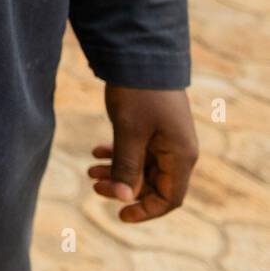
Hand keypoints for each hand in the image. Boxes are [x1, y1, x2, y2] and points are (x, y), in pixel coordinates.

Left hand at [89, 85, 198, 221]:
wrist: (140, 55)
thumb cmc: (139, 94)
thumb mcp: (129, 132)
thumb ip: (127, 166)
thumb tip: (124, 198)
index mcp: (180, 155)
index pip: (170, 198)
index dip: (146, 210)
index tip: (120, 214)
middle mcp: (177, 150)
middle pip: (153, 184)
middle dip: (124, 187)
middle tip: (94, 183)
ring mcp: (165, 138)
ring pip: (142, 167)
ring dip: (117, 171)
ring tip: (89, 171)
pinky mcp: (153, 127)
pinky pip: (137, 150)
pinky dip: (117, 154)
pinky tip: (96, 152)